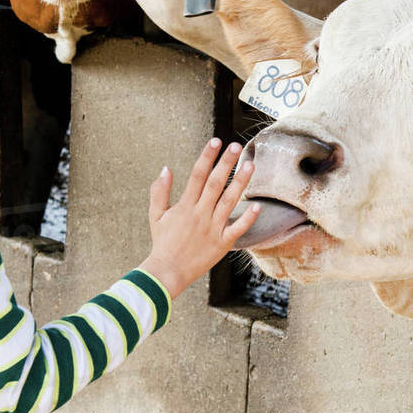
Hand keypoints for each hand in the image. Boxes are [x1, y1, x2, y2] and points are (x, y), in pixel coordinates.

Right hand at [139, 139, 260, 298]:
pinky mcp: (222, 244)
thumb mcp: (156, 215)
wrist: (167, 271)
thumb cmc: (162, 242)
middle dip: (226, 163)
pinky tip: (257, 206)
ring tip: (250, 165)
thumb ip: (160, 190)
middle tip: (237, 146)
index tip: (216, 141)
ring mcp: (212, 228)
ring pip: (229, 201)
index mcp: (185, 205)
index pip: (197, 175)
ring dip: (240, 183)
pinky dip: (247, 218)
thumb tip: (166, 168)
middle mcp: (200, 214)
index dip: (207, 156)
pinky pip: (237, 229)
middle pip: (215, 183)